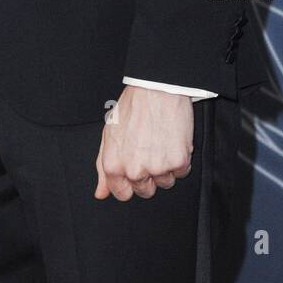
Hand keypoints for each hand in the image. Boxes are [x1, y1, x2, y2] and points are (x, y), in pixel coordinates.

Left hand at [95, 85, 192, 201]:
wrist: (156, 89)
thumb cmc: (132, 107)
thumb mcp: (109, 134)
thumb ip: (103, 167)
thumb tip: (101, 193)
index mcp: (114, 165)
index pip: (122, 194)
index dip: (129, 183)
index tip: (134, 172)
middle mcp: (134, 170)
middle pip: (146, 191)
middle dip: (148, 175)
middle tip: (149, 151)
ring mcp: (157, 168)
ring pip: (165, 183)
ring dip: (165, 168)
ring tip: (160, 143)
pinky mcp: (178, 162)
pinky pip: (182, 172)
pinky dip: (180, 159)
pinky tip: (172, 141)